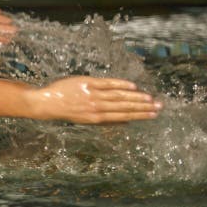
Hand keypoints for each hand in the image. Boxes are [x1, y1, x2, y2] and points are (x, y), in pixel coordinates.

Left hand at [30, 76, 161, 123]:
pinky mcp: (87, 84)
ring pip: (119, 96)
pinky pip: (107, 84)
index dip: (139, 116)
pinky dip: (120, 85)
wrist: (47, 103)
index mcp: (97, 118)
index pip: (123, 116)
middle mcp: (97, 107)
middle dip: (143, 107)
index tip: (153, 115)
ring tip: (150, 98)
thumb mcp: (85, 120)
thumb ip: (104, 120)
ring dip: (136, 97)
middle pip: (124, 107)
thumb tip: (125, 122)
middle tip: (159, 106)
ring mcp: (93, 95)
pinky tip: (132, 86)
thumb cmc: (66, 111)